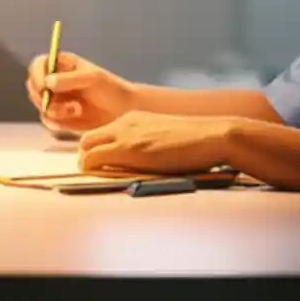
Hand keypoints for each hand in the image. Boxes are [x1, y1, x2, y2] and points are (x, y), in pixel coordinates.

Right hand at [25, 51, 136, 132]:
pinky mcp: (60, 118)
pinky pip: (48, 121)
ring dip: (53, 110)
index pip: (39, 65)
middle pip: (33, 86)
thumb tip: (47, 82)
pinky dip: (57, 121)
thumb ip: (70, 80)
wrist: (123, 111)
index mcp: (62, 65)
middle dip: (41, 97)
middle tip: (54, 103)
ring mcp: (56, 100)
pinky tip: (76, 116)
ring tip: (75, 110)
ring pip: (39, 105)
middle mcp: (55, 81)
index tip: (44, 87)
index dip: (36, 75)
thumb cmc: (111, 88)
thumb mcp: (92, 79)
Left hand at [77, 111, 232, 173]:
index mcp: (135, 119)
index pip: (101, 134)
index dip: (96, 151)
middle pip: (87, 139)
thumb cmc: (197, 144)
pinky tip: (103, 181)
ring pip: (86, 148)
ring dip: (87, 165)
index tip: (101, 167)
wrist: (213, 136)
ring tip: (98, 181)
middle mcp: (125, 123)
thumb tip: (138, 165)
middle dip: (86, 158)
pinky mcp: (128, 149)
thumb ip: (147, 146)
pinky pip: (95, 159)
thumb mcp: (165, 138)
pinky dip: (93, 171)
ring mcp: (125, 134)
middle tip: (95, 176)